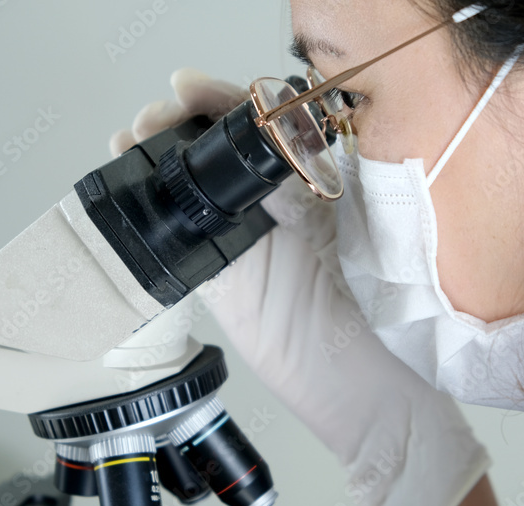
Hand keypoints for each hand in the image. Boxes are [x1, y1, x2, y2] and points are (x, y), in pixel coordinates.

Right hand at [112, 70, 488, 505]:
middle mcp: (279, 209)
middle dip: (178, 123)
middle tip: (154, 119)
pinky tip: (127, 189)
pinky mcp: (223, 285)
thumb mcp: (365, 237)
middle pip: (216, 148)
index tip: (190, 91)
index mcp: (319, 187)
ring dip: (156, 160)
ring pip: (191, 188)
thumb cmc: (395, 321)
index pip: (262, 124)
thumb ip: (319, 191)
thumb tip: (272, 141)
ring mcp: (247, 246)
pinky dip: (150, 215)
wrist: (379, 396)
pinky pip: (180, 241)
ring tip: (131, 143)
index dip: (221, 100)